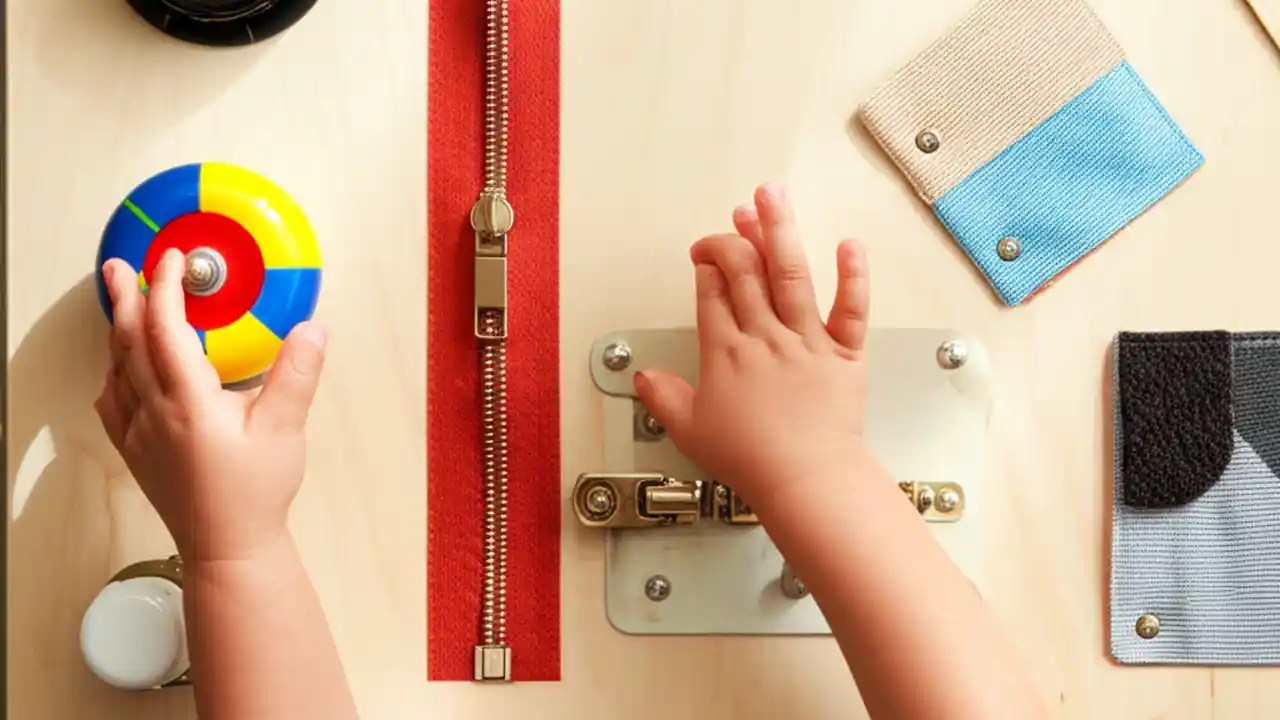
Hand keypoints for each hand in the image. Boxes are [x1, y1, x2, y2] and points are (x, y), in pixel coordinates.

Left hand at [95, 249, 327, 561]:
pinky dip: (113, 373)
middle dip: (125, 298)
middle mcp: (154, 414)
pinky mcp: (136, 451)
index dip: (166, 288)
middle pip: (129, 343)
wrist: (228, 547)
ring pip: (116, 369)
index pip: (167, 330)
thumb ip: (296, 374)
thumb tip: (311, 330)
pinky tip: (121, 370)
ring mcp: (139, 434)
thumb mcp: (285, 429)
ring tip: (124, 306)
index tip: (173, 260)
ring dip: (118, 331)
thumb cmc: (254, 494)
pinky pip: (112, 401)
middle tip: (119, 266)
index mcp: (188, 402)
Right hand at [636, 183, 870, 510]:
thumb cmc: (751, 460)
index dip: (707, 266)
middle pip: (744, 271)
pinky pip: (851, 307)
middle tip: (733, 216)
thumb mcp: (690, 432)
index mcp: (725, 353)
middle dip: (734, 238)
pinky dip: (852, 274)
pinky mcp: (844, 354)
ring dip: (779, 230)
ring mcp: (806, 341)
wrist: (805, 481)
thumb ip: (664, 398)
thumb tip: (644, 378)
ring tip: (773, 196)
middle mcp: (764, 338)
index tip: (705, 255)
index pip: (711, 293)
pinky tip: (848, 244)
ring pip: (790, 274)